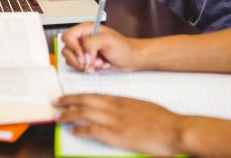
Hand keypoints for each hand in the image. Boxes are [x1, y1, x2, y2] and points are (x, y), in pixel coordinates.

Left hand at [55, 94, 182, 155]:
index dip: (78, 95)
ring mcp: (116, 121)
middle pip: (86, 100)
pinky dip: (81, 130)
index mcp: (122, 100)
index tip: (68, 97)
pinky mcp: (118, 135)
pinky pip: (93, 130)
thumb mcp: (143, 107)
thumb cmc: (163, 121)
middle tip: (56, 103)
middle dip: (68, 101)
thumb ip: (129, 108)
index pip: (94, 94)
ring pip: (85, 113)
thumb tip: (120, 112)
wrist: (175, 129)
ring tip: (58, 118)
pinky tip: (74, 131)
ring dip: (69, 115)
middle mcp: (116, 107)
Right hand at [61, 23, 138, 72]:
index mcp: (86, 29)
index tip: (83, 55)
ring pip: (71, 60)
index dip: (73, 47)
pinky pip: (79, 67)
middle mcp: (83, 38)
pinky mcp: (87, 60)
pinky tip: (99, 65)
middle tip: (91, 61)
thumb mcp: (108, 40)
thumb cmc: (124, 47)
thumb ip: (91, 43)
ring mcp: (84, 50)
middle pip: (67, 50)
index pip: (68, 37)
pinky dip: (89, 69)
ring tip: (98, 63)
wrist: (131, 58)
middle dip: (79, 59)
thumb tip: (82, 53)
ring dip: (85, 65)